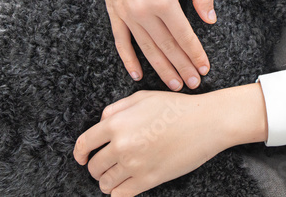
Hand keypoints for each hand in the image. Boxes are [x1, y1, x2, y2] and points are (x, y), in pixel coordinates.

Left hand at [73, 85, 268, 196]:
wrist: (206, 122)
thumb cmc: (177, 107)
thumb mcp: (143, 97)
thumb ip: (117, 108)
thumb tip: (101, 122)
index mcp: (117, 123)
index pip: (84, 144)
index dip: (79, 154)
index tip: (81, 158)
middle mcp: (121, 145)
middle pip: (94, 166)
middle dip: (97, 167)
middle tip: (107, 165)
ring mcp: (134, 164)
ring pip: (105, 183)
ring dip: (108, 181)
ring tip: (117, 176)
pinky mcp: (149, 179)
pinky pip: (121, 195)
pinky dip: (119, 194)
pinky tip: (125, 187)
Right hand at [94, 0, 215, 89]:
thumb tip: (211, 20)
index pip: (183, 35)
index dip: (195, 53)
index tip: (205, 67)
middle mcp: (142, 11)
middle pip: (166, 47)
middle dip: (182, 67)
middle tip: (193, 84)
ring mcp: (125, 13)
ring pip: (146, 48)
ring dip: (161, 68)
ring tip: (174, 84)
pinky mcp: (113, 12)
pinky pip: (121, 41)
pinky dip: (128, 59)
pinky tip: (138, 74)